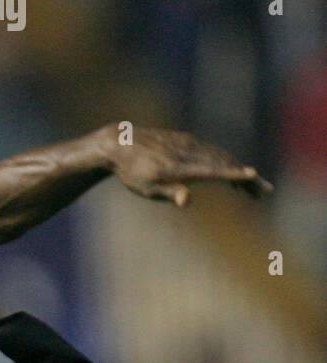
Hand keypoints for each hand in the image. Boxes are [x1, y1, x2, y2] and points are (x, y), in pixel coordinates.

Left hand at [108, 126, 271, 206]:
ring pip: (221, 157)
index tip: (254, 176)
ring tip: (252, 188)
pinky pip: (212, 151)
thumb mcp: (146, 188)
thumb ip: (169, 193)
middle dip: (246, 179)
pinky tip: (230, 172)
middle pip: (225, 164)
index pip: (213, 170)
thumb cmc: (131, 173)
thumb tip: (187, 201)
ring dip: (239, 171)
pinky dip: (226, 162)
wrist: (120, 143)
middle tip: (264, 192)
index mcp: (180, 167)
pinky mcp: (187, 141)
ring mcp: (190, 144)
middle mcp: (189, 152)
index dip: (234, 174)